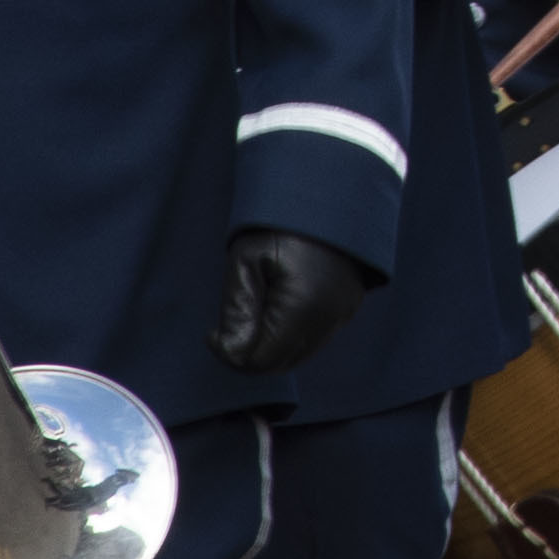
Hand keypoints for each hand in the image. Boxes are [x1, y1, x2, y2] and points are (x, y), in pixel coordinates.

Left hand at [211, 226, 372, 379]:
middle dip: (247, 354)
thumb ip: (237, 311)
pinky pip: (312, 341)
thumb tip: (231, 352)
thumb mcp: (246, 260)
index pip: (259, 361)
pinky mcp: (347, 309)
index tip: (211, 334)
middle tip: (225, 330)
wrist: (328, 194)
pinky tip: (272, 312)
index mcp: (303, 308)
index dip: (229, 355)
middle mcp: (329, 319)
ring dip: (267, 347)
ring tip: (249, 317)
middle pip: (279, 364)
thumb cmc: (281, 224)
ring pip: (296, 356)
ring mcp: (342, 315)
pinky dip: (287, 338)